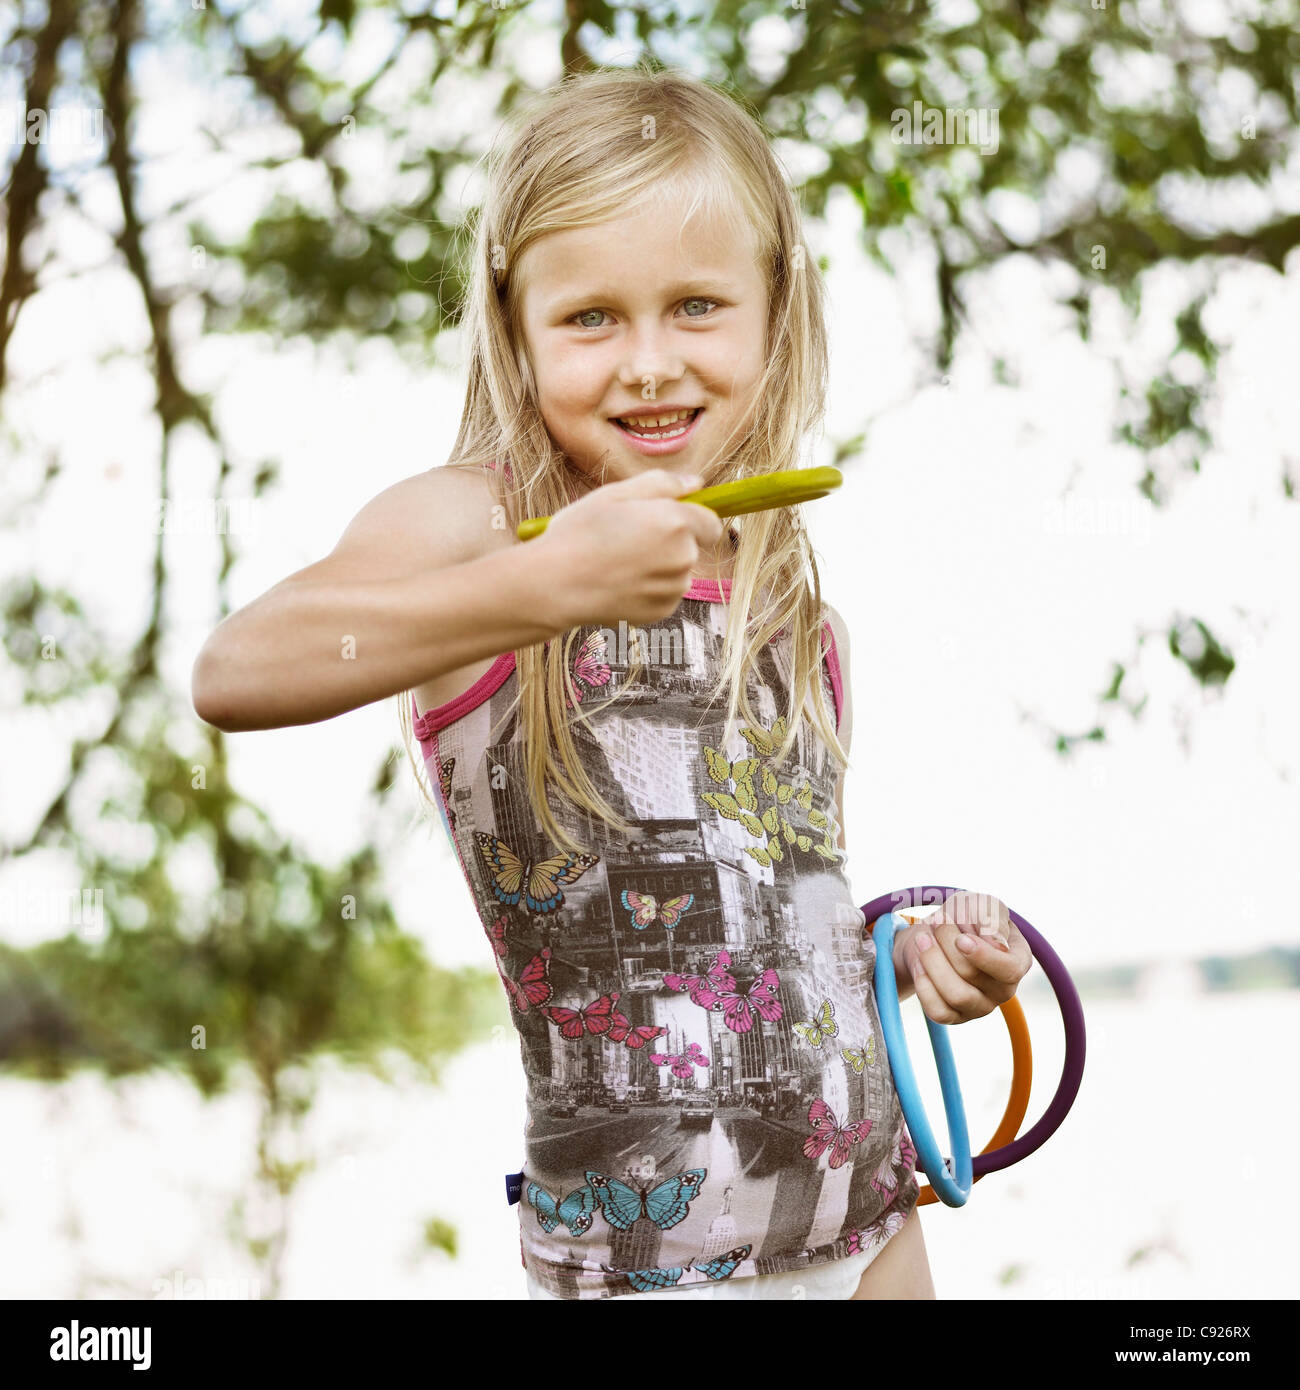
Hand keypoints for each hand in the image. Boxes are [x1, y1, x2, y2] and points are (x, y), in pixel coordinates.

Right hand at [532, 468, 724, 627]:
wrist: (555, 585)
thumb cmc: (579, 535)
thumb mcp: (614, 494)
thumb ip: (661, 484)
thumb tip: (696, 483)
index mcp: (676, 522)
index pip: (710, 522)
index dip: (690, 519)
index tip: (663, 521)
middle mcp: (683, 557)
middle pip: (691, 547)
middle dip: (668, 542)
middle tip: (626, 540)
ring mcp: (674, 588)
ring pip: (677, 572)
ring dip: (658, 566)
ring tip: (618, 563)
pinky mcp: (662, 611)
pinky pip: (664, 594)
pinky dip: (648, 588)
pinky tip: (618, 583)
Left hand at [892, 892, 1031, 1023]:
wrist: (938, 931)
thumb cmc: (967, 916)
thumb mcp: (980, 904)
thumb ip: (992, 918)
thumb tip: (997, 944)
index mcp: (1018, 960)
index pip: (1010, 969)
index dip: (984, 956)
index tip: (960, 939)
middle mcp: (1004, 989)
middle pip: (973, 975)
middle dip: (947, 942)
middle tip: (936, 921)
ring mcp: (981, 1006)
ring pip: (956, 994)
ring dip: (932, 962)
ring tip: (922, 938)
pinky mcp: (956, 1016)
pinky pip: (938, 1012)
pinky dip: (924, 986)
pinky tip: (919, 964)